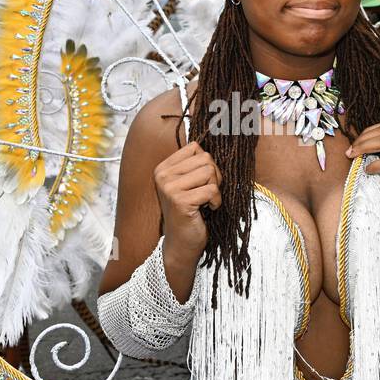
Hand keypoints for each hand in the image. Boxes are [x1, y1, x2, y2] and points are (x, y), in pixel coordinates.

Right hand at [152, 140, 220, 264]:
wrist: (181, 243)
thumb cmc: (190, 212)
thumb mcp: (188, 183)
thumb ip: (195, 164)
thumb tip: (216, 135)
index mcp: (163, 168)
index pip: (195, 147)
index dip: (206, 163)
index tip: (201, 181)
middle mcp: (162, 175)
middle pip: (205, 158)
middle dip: (214, 176)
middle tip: (206, 193)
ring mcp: (170, 188)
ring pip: (210, 172)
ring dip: (215, 188)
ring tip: (205, 201)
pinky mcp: (180, 201)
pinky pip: (212, 189)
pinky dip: (216, 201)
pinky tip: (206, 210)